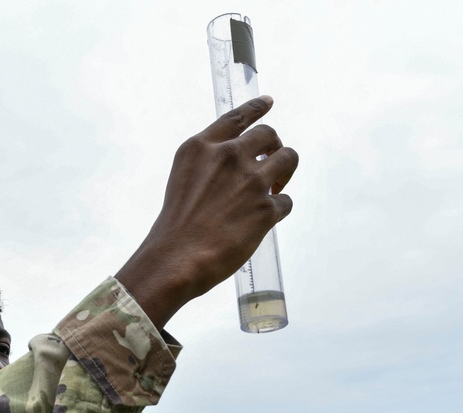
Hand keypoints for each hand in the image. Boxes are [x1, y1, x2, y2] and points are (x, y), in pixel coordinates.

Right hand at [116, 96, 297, 329]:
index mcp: (201, 147)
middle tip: (272, 165)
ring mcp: (250, 180)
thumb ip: (207, 167)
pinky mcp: (266, 208)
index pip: (237, 117)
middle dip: (274, 148)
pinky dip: (278, 209)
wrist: (177, 259)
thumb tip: (234, 171)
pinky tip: (266, 220)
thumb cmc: (174, 228)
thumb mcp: (182, 180)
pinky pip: (286, 201)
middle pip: (269, 135)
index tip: (268, 101)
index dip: (256, 107)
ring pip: (288, 159)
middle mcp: (228, 156)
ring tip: (276, 188)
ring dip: (285, 172)